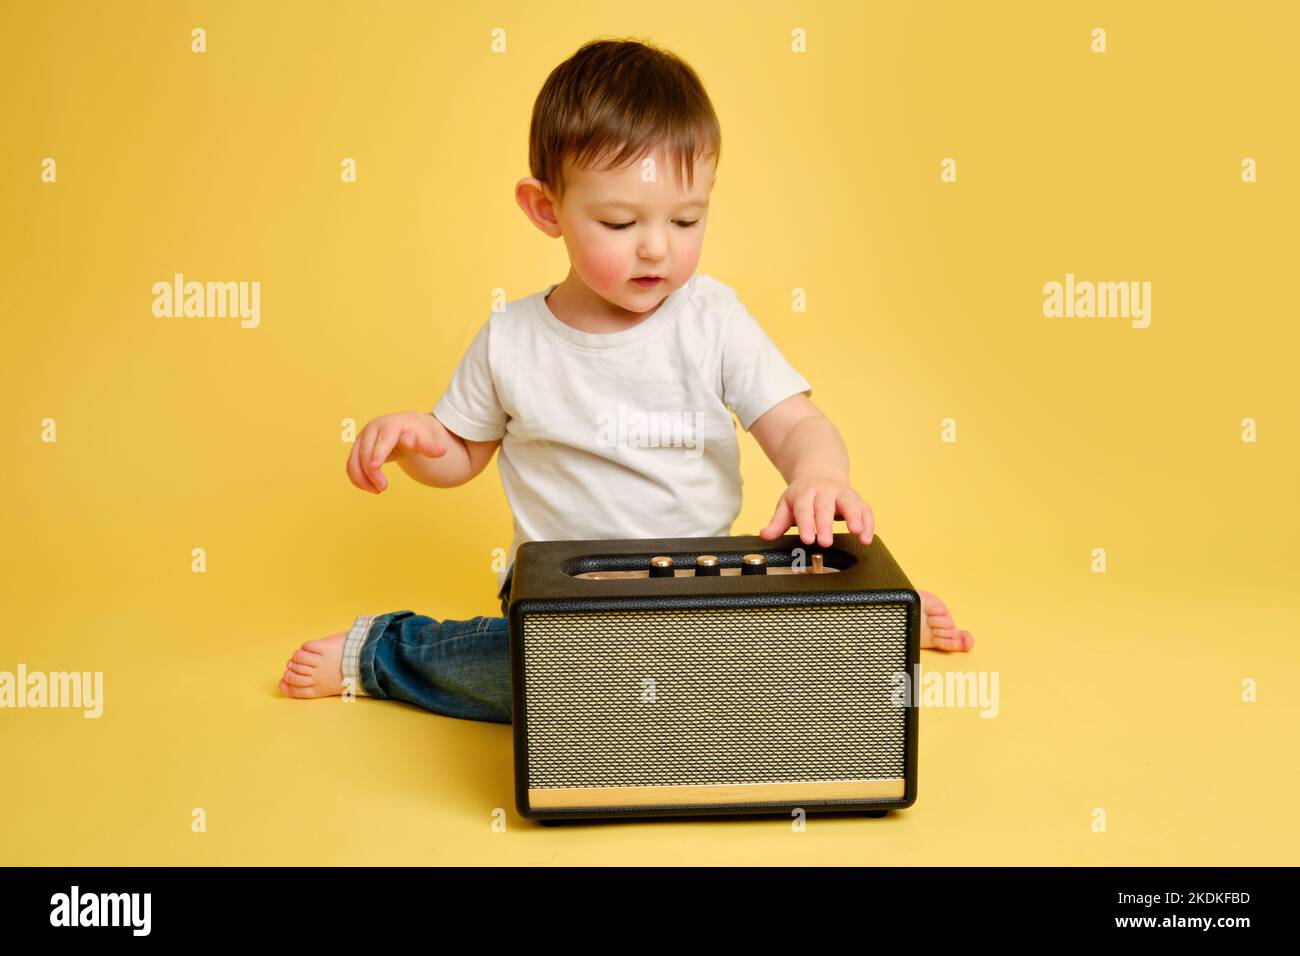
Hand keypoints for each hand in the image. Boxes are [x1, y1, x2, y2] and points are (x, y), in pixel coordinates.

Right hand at [347, 411, 447, 493]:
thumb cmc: (416, 433)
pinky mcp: (356, 448)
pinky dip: (356, 479)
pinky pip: (350, 465)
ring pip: (354, 460)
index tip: (376, 467)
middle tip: (383, 488)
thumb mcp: (425, 439)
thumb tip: (441, 451)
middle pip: (366, 452)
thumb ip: (430, 446)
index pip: (383, 440)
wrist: (405, 427)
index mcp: (391, 425)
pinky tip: (369, 488)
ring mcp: (362, 438)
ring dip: (362, 478)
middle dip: (372, 472)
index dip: (378, 452)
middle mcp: (373, 429)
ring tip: (377, 491)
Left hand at [758, 475, 874, 547]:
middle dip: (825, 525)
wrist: (819, 474)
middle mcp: (825, 492)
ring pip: (850, 504)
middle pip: (825, 507)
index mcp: (804, 493)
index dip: (805, 524)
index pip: (803, 509)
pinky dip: (868, 523)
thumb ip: (777, 522)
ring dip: (855, 518)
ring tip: (857, 532)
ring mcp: (842, 494)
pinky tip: (866, 538)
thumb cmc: (802, 496)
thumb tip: (765, 535)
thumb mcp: (786, 505)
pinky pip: (865, 510)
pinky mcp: (857, 500)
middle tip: (825, 542)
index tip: (807, 539)